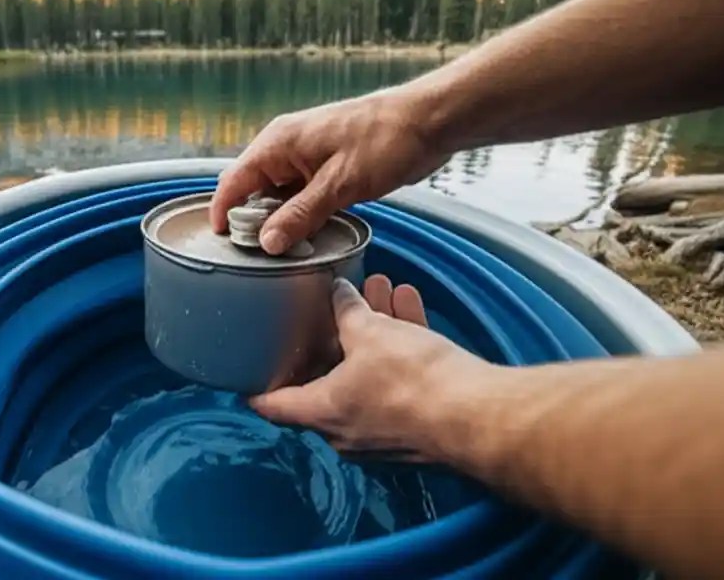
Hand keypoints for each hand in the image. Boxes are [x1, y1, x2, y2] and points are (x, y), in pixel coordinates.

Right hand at [210, 89, 450, 254]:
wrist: (429, 122)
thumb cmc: (386, 139)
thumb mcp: (341, 184)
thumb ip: (301, 214)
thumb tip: (266, 242)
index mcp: (279, 142)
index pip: (233, 181)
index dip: (223, 212)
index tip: (222, 243)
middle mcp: (287, 148)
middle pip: (254, 191)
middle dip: (255, 222)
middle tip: (262, 257)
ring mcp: (307, 158)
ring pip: (280, 197)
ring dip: (282, 221)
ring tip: (287, 252)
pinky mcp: (327, 168)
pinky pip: (303, 196)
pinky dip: (303, 216)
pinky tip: (312, 236)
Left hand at [250, 275, 496, 463]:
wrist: (477, 416)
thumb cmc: (413, 381)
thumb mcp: (371, 332)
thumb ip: (348, 311)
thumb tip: (338, 294)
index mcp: (322, 412)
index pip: (272, 405)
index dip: (256, 385)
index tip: (246, 372)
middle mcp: (347, 431)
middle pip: (327, 380)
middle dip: (334, 338)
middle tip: (330, 309)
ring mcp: (382, 432)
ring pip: (368, 374)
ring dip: (373, 333)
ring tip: (378, 292)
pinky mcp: (417, 426)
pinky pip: (400, 381)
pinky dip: (401, 346)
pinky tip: (408, 305)